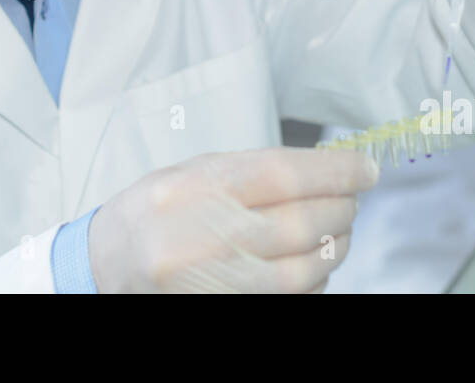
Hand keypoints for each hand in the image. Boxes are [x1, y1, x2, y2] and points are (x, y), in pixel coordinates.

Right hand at [87, 147, 377, 292]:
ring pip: (306, 267)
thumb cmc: (153, 210)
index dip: (336, 171)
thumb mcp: (193, 172)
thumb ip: (253, 172)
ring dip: (335, 247)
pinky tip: (313, 264)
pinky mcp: (227, 305)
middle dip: (342, 210)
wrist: (109, 262)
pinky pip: (291, 296)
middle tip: (352, 200)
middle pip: (303, 222)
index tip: (365, 169)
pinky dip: (314, 280)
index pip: (284, 174)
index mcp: (197, 186)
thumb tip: (324, 169)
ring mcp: (218, 279)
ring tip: (338, 231)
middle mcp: (206, 234)